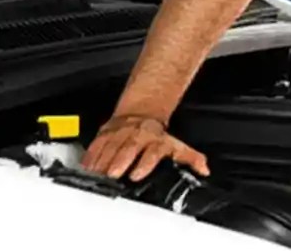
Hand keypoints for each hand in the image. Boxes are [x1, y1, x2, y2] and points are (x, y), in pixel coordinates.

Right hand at [81, 115, 208, 181]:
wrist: (141, 116)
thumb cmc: (158, 137)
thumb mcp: (177, 146)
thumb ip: (191, 159)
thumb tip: (204, 170)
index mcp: (156, 140)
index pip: (153, 150)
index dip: (145, 162)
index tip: (137, 174)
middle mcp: (137, 136)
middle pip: (128, 148)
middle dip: (119, 161)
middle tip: (113, 174)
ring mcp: (120, 134)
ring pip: (110, 146)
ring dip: (102, 161)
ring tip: (97, 175)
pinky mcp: (104, 134)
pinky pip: (96, 144)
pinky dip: (90, 156)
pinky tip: (86, 167)